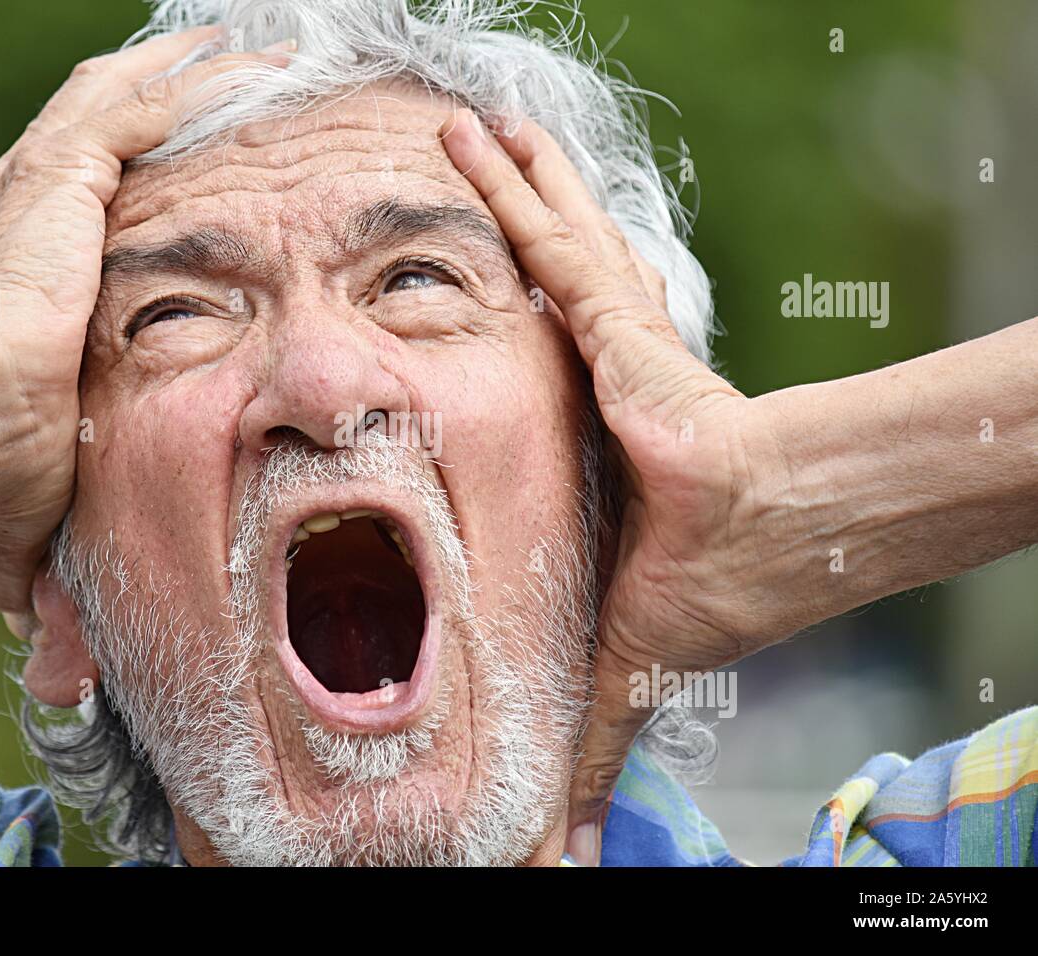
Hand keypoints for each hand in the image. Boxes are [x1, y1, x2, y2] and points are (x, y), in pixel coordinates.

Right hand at [0, 28, 292, 616]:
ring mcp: (42, 183)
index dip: (139, 196)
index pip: (83, 211)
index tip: (190, 197)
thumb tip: (27, 632)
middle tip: (248, 105)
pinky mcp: (64, 167)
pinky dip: (193, 76)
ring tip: (262, 60)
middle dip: (176, 120)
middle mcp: (25, 210)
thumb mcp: (26, 499)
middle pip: (112, 144)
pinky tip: (248, 58)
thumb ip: (26, 553)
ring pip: (128, 105)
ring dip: (194, 82)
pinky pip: (139, 99)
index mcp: (20, 269)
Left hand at [439, 111, 813, 863]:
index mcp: (578, 453)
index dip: (469, 370)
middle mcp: (587, 383)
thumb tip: (548, 856)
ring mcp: (602, 342)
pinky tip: (483, 137)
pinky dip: (517, 184)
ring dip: (505, 189)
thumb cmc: (711, 580)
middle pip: (523, 300)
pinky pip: (553, 238)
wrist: (770, 526)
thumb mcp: (619, 658)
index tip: (418, 359)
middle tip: (428, 195)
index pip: (513, 398)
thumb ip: (578, 738)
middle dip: (494, 241)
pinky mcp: (615, 319)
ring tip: (464, 132)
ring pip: (538, 246)